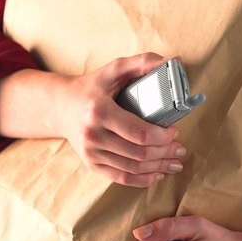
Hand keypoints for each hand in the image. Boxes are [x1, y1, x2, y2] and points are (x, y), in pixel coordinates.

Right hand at [0, 52, 185, 186]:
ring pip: (133, 168)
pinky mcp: (91, 165)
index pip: (139, 133)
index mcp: (100, 111)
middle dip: (165, 153)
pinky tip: (158, 175)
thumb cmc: (92, 86)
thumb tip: (174, 61)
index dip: (162, 137)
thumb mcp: (114, 70)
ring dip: (159, 167)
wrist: (60, 106)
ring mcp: (91, 153)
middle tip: (180, 148)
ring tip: (175, 162)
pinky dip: (143, 179)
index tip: (175, 132)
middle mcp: (93, 135)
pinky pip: (121, 178)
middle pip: (139, 153)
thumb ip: (143, 62)